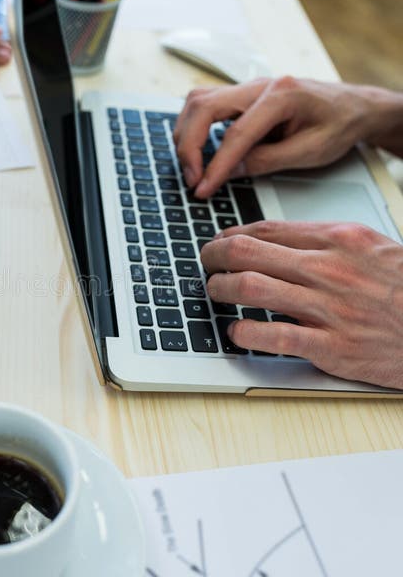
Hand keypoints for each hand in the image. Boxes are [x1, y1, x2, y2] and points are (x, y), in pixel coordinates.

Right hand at [173, 76, 388, 199]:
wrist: (353, 106)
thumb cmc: (339, 125)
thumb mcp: (310, 151)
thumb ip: (267, 160)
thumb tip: (231, 171)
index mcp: (281, 95)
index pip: (235, 133)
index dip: (215, 165)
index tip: (203, 189)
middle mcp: (259, 85)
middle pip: (204, 106)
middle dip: (190, 146)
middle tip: (193, 180)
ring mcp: (248, 87)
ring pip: (198, 100)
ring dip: (186, 134)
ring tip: (192, 168)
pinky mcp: (242, 96)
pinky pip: (206, 104)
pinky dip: (194, 126)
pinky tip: (198, 150)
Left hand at [201, 220, 402, 388]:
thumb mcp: (373, 249)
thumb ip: (327, 243)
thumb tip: (278, 241)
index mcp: (340, 239)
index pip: (267, 229)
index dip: (231, 235)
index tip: (219, 242)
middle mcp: (329, 268)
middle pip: (248, 251)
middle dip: (213, 256)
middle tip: (204, 264)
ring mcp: (328, 308)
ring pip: (251, 287)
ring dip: (220, 290)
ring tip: (214, 294)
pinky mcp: (331, 347)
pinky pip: (272, 336)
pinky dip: (244, 332)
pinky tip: (236, 331)